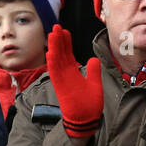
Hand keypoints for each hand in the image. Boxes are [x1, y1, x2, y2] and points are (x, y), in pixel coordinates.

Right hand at [46, 24, 103, 143]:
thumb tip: (93, 58)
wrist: (87, 119)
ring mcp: (62, 80)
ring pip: (55, 60)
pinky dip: (52, 63)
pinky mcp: (60, 87)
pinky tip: (50, 53)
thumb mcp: (95, 83)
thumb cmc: (89, 104)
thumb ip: (93, 71)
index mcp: (73, 72)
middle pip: (60, 54)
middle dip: (57, 40)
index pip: (67, 54)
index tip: (64, 31)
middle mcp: (65, 74)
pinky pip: (55, 73)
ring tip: (52, 34)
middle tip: (56, 27)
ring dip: (53, 47)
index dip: (66, 42)